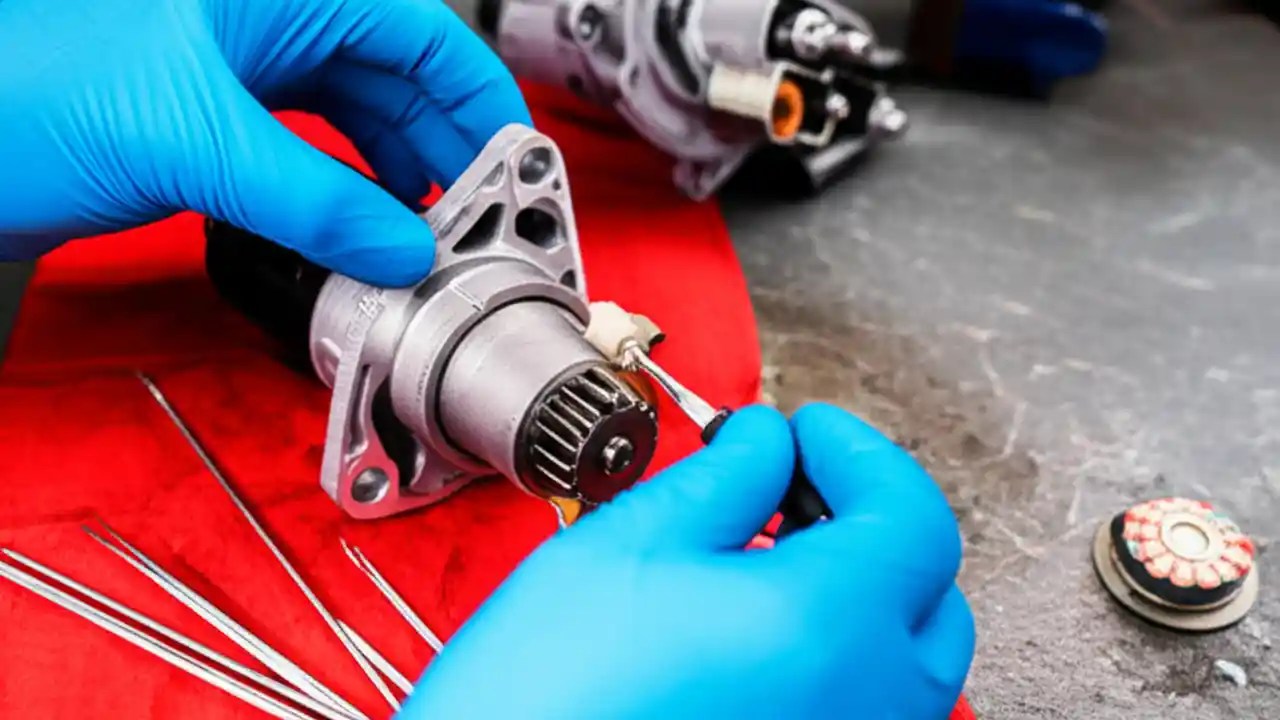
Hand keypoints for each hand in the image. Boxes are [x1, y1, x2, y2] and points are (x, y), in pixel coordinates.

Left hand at [0, 0, 528, 284]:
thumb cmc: (23, 86)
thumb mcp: (195, 141)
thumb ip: (316, 199)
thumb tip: (402, 244)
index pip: (421, 33)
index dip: (477, 100)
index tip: (515, 162)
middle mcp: (269, 19)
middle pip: (399, 79)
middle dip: (445, 150)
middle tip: (480, 217)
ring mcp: (243, 69)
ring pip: (361, 117)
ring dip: (401, 178)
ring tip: (432, 234)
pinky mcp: (220, 122)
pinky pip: (315, 152)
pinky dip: (349, 193)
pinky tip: (367, 230)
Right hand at [403, 404, 973, 718]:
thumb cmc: (551, 693)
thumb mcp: (636, 540)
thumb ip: (729, 472)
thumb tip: (766, 439)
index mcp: (832, 624)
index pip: (909, 512)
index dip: (859, 450)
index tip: (808, 430)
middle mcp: (867, 701)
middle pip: (926, 586)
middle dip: (867, 515)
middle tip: (793, 482)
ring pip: (907, 655)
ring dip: (859, 585)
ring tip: (774, 551)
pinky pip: (866, 704)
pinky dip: (840, 651)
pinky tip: (766, 625)